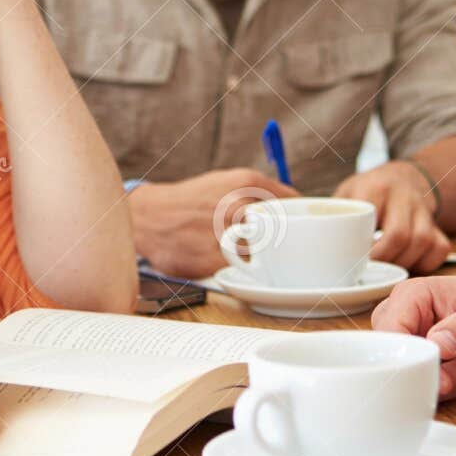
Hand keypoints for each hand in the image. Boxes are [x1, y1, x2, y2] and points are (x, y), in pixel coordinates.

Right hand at [127, 168, 297, 278]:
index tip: (306, 230)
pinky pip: (239, 273)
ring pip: (263, 256)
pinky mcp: (211, 261)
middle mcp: (238, 206)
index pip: (295, 205)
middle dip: (285, 244)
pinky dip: (238, 272)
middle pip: (283, 234)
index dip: (303, 221)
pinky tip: (227, 264)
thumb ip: (267, 192)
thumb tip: (303, 205)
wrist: (150, 216)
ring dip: (262, 260)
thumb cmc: (196, 200)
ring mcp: (224, 234)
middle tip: (281, 248)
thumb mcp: (230, 181)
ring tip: (248, 256)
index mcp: (247, 183)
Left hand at [335, 161, 450, 271]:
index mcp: (376, 187)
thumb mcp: (346, 192)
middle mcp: (404, 197)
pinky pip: (438, 250)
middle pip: (399, 235)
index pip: (372, 217)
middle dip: (382, 259)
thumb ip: (325, 210)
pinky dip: (424, 264)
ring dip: (403, 263)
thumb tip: (287, 214)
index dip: (363, 245)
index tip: (354, 260)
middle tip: (369, 269)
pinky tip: (408, 263)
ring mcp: (425, 212)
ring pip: (422, 243)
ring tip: (387, 268)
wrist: (406, 177)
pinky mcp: (439, 227)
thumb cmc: (369, 191)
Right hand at [372, 273, 455, 397]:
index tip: (436, 365)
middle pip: (395, 360)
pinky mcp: (423, 364)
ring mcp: (413, 345)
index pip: (389, 330)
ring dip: (449, 379)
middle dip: (434, 370)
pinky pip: (429, 388)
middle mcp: (405, 321)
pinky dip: (454, 386)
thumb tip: (437, 345)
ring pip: (414, 379)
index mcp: (412, 296)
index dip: (407, 354)